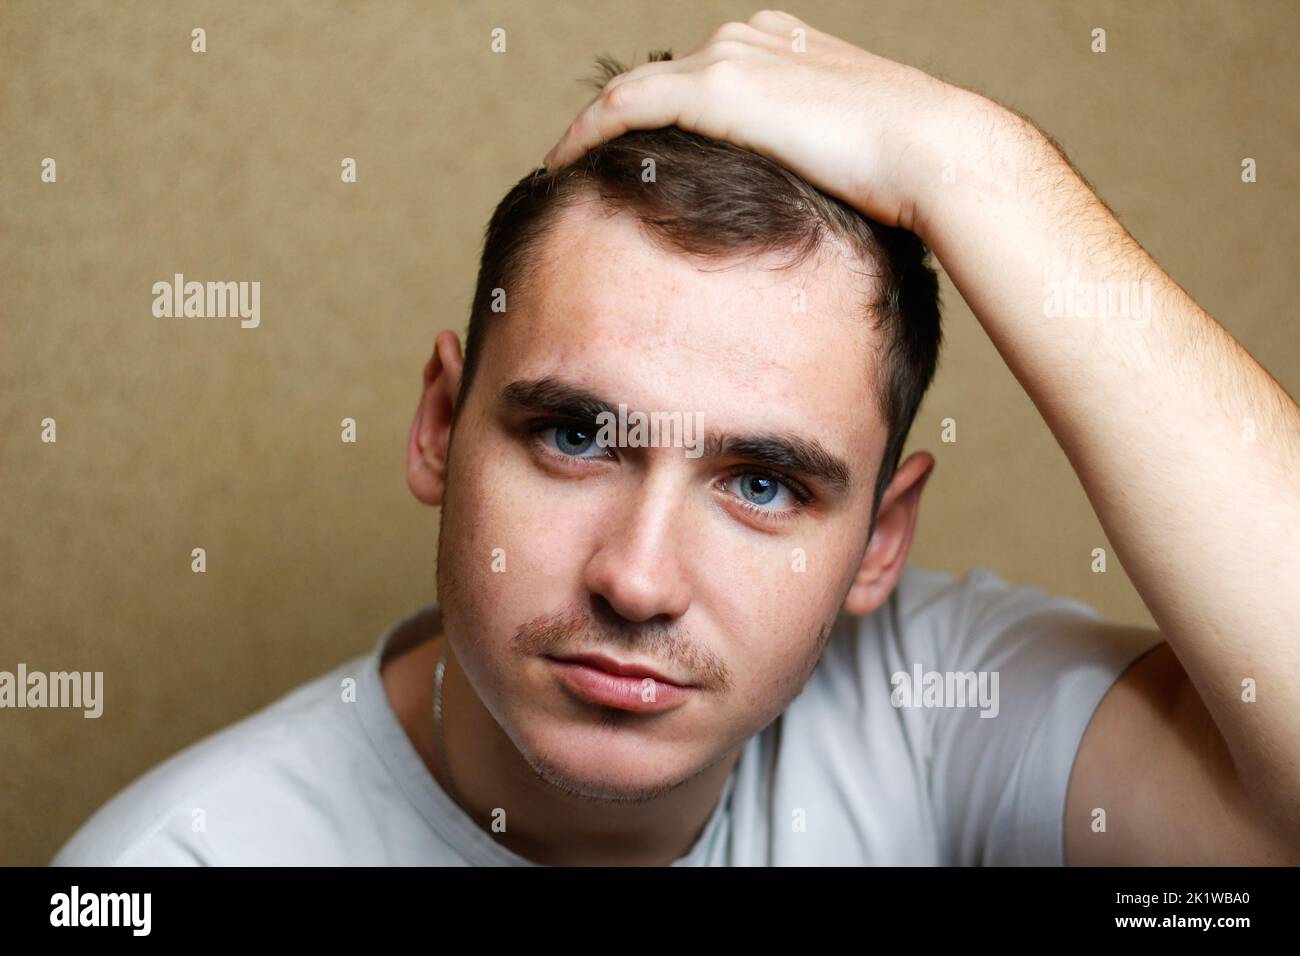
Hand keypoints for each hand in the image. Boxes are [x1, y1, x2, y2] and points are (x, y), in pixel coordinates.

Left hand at [540, 9, 1001, 234]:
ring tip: (562, 171)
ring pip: (631, 91)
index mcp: (781, 47)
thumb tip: (798, 210)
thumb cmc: (909, 172)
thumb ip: (810, 161)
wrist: (934, 153)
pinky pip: (624, 108)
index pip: (696, 76)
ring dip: (590, 131)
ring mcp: (731, 58)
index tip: (629, 158)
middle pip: (657, 80)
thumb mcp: (850, 155)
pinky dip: (586, 134)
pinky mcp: (715, 89)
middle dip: (615, 124)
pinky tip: (561, 166)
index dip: (655, 117)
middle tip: (577, 168)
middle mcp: (749, 39)